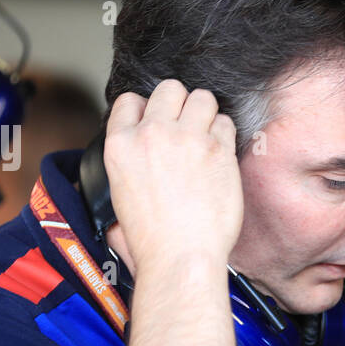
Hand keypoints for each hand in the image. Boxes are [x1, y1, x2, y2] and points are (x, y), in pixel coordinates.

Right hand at [102, 80, 240, 270]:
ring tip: (206, 137)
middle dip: (179, 103)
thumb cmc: (151, 238)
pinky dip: (225, 134)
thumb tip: (139, 148)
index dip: (146, 108)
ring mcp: (187, 139)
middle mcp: (152, 134)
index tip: (156, 120)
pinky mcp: (219, 150)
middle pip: (169, 89)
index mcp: (120, 144)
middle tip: (187, 126)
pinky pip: (225, 122)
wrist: (180, 256)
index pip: (130, 100)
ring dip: (205, 113)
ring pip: (202, 98)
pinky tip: (220, 155)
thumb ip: (128, 158)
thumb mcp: (119, 192)